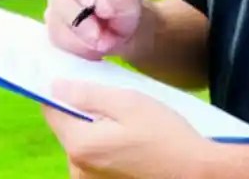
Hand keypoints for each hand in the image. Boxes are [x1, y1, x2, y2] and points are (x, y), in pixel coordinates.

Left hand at [43, 80, 207, 178]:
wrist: (197, 175)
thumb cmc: (166, 137)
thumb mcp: (129, 103)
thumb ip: (87, 94)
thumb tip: (55, 86)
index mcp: (80, 146)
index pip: (51, 110)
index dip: (62, 91)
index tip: (80, 80)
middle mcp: (77, 169)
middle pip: (68, 128)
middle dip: (85, 113)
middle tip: (118, 103)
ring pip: (84, 144)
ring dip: (98, 132)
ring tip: (130, 127)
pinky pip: (97, 159)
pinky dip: (108, 149)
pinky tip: (133, 145)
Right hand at [45, 0, 146, 59]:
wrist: (131, 33)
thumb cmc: (128, 6)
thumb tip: (100, 4)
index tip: (90, 1)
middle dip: (80, 20)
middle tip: (102, 36)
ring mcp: (57, 11)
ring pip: (56, 23)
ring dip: (82, 39)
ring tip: (105, 43)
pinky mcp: (57, 33)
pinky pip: (59, 42)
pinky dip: (79, 49)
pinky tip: (96, 51)